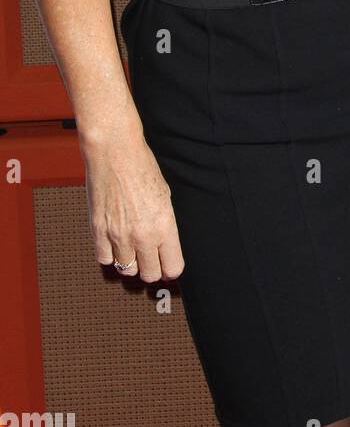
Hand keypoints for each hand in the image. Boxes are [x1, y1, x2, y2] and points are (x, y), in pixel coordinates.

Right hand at [83, 135, 183, 283]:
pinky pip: (104, 259)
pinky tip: (115, 242)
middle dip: (153, 269)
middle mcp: (142, 235)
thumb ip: (165, 225)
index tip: (169, 266)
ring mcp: (118, 235)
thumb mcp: (165, 196)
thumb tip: (165, 247)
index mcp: (164, 226)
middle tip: (152, 259)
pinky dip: (110, 255)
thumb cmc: (142, 168)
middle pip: (150, 274)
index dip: (172, 269)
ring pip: (127, 270)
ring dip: (132, 263)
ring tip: (133, 249)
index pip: (172, 267)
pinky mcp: (98, 231)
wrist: (115, 152)